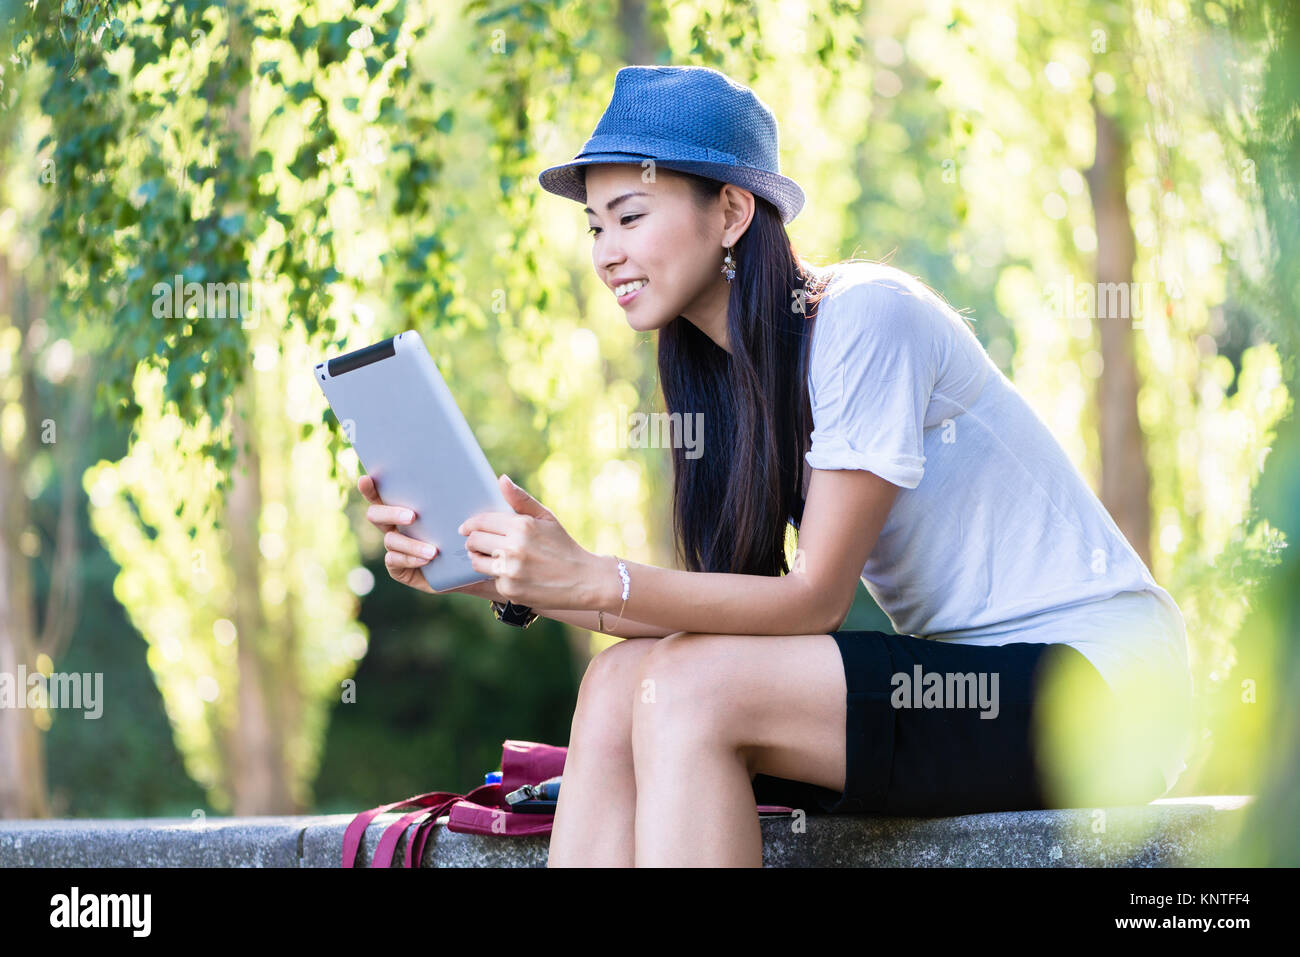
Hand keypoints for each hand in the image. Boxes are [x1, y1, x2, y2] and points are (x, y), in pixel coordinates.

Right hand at [357, 473, 508, 601]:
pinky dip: (408, 560)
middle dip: (389, 512)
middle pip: (378, 513)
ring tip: (432, 550)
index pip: (387, 489)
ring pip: (390, 539)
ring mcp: (402, 546)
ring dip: (407, 543)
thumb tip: (501, 478)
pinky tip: (426, 560)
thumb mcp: (502, 517)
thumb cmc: (492, 536)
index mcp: (416, 503)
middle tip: (412, 515)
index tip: (370, 477)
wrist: (491, 570)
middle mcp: (402, 523)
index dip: (373, 485)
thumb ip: (506, 498)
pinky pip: (395, 563)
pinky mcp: (406, 569)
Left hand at [459, 474, 601, 609]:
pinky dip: (497, 576)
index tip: (466, 528)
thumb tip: (501, 479)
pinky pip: (491, 579)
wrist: (584, 580)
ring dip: (479, 559)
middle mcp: (514, 548)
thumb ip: (521, 499)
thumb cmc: (563, 545)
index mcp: (522, 526)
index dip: (470, 525)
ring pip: (476, 562)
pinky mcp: (510, 589)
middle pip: (474, 541)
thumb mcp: (546, 517)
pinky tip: (513, 574)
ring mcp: (511, 570)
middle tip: (478, 544)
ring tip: (492, 558)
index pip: (481, 522)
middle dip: (473, 541)